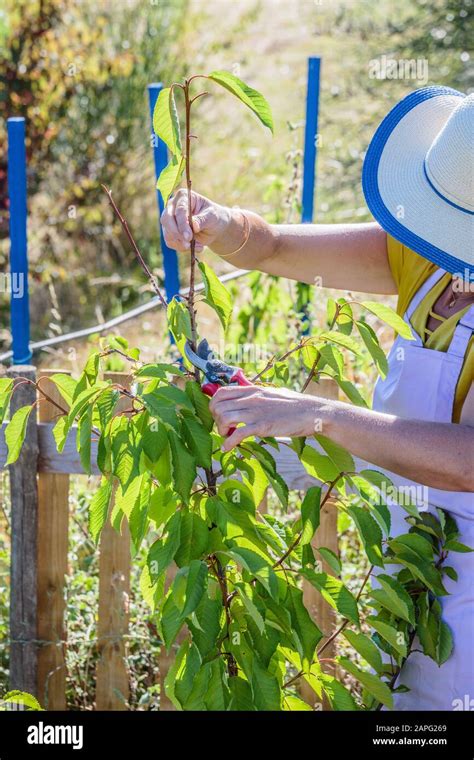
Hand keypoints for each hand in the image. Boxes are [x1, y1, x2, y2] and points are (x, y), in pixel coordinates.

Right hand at [160, 189, 230, 252]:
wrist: (213, 227)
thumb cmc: (213, 217)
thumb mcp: (212, 217)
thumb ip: (203, 220)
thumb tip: (194, 225)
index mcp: (184, 196)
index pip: (179, 210)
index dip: (182, 224)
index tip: (188, 237)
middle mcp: (172, 206)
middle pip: (166, 220)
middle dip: (177, 234)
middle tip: (188, 244)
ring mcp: (169, 219)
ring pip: (167, 233)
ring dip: (181, 243)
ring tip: (199, 246)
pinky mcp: (169, 231)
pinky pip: (170, 241)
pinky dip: (181, 247)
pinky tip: (194, 247)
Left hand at [209, 385, 325, 450]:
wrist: (313, 412)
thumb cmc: (295, 405)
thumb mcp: (272, 394)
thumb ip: (257, 396)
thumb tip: (247, 399)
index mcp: (252, 390)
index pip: (221, 392)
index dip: (214, 404)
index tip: (218, 415)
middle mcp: (251, 398)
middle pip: (218, 406)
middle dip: (215, 419)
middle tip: (223, 428)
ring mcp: (256, 412)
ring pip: (224, 418)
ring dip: (221, 431)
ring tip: (228, 437)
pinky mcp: (263, 425)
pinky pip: (238, 434)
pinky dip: (229, 443)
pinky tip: (229, 448)